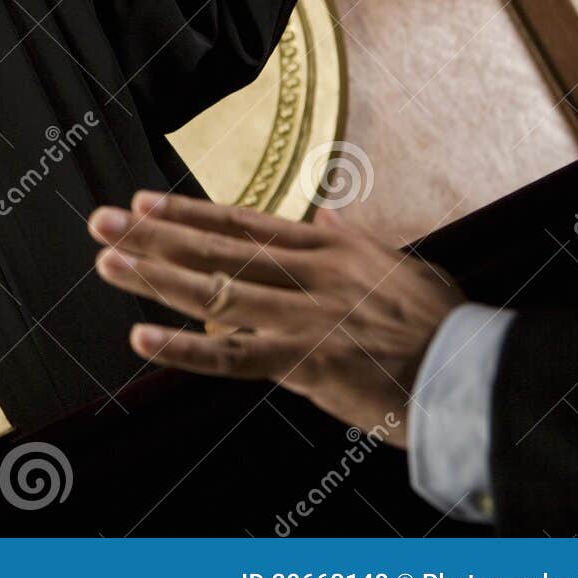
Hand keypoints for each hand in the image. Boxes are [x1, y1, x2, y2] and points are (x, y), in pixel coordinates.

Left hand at [89, 193, 464, 446]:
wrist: (476, 375)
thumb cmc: (444, 326)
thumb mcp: (403, 266)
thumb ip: (356, 240)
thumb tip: (331, 215)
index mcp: (329, 249)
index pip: (242, 225)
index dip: (188, 213)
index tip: (143, 202)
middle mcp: (309, 273)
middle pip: (215, 249)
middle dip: (152, 235)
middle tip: (101, 221)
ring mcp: (303, 316)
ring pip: (214, 291)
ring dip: (154, 277)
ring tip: (106, 261)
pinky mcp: (306, 361)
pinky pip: (233, 356)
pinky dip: (185, 349)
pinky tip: (142, 337)